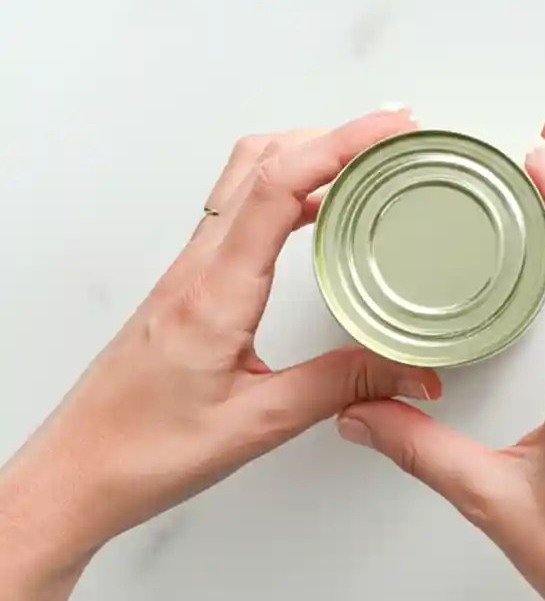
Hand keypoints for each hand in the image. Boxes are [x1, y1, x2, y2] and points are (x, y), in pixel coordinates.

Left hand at [0, 109, 438, 600]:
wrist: (78, 472)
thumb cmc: (145, 450)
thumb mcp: (259, 424)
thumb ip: (341, 388)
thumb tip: (410, 370)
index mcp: (216, 292)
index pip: (279, 186)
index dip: (340, 145)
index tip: (390, 127)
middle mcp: (199, 268)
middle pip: (261, 159)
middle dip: (331, 134)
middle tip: (391, 137)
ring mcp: (191, 272)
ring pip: (246, 179)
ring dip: (306, 156)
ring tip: (366, 166)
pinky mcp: (191, 286)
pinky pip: (241, 213)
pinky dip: (287, 193)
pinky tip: (319, 216)